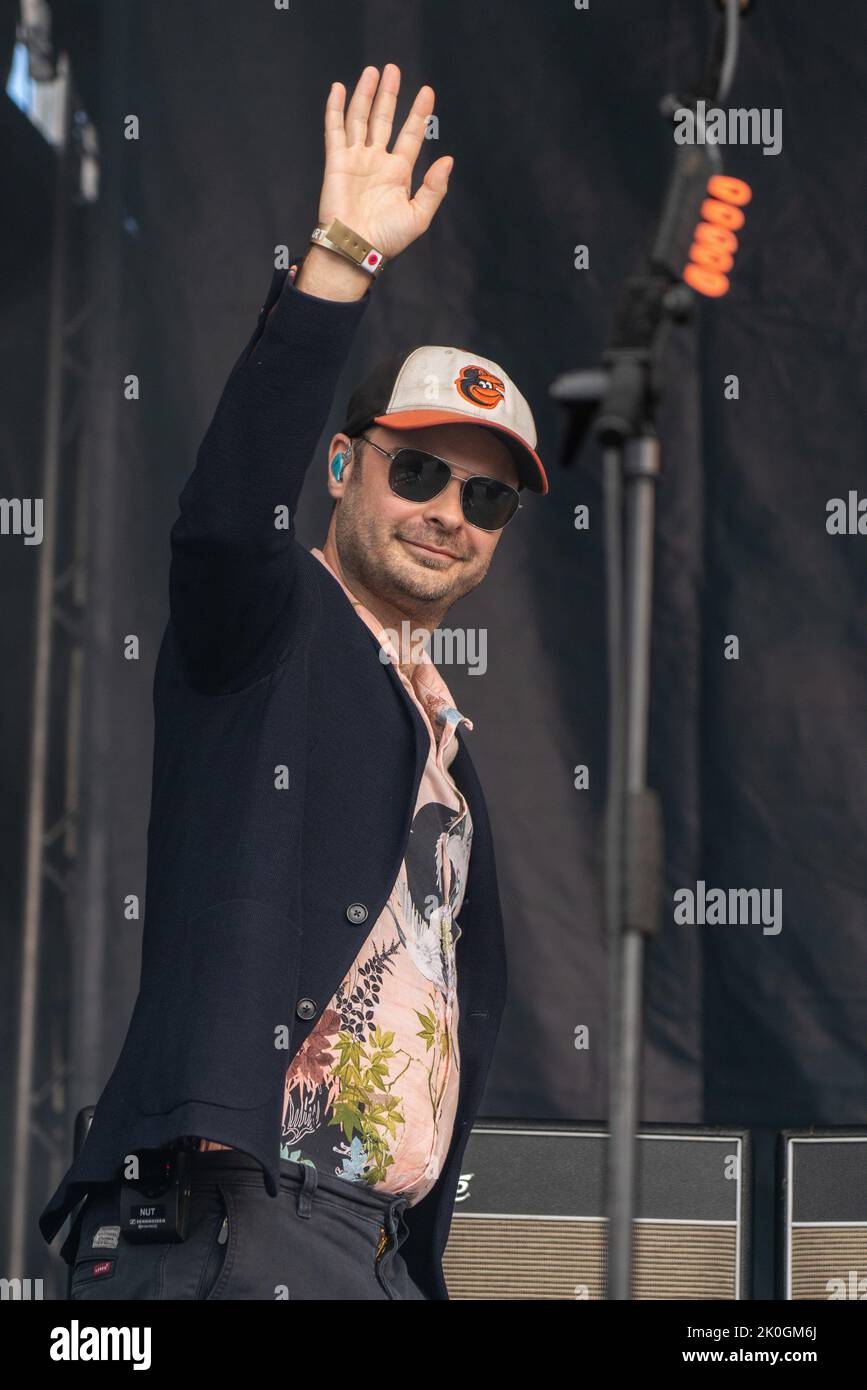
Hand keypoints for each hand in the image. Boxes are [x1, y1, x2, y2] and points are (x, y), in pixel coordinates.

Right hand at [317, 63, 452, 260]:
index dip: (419, 113)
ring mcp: (356, 160)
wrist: (356, 249)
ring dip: (365, 95)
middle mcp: (377, 162)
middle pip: (384, 119)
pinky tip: (339, 88)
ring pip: (360, 118)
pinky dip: (335, 109)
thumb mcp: (419, 215)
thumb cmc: (386, 239)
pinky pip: (335, 130)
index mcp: (398, 173)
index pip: (411, 134)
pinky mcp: (336, 162)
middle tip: (393, 69)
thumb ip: (434, 188)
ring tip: (373, 72)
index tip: (428, 92)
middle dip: (389, 95)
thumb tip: (448, 160)